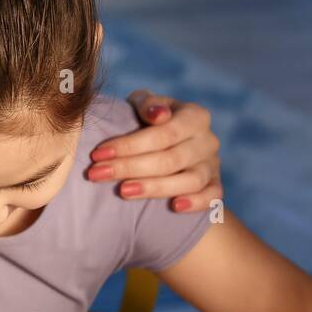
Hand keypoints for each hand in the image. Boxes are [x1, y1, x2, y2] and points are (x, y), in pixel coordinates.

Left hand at [87, 89, 221, 212]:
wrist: (173, 139)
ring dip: (154, 188)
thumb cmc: (150, 118)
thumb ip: (147, 104)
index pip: (162, 134)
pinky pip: (212, 197)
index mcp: (195, 116)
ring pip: (190, 181)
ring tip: (123, 191)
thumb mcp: (145, 104)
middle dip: (129, 168)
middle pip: (170, 159)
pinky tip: (174, 207)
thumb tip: (157, 115)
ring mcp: (212, 165)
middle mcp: (208, 140)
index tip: (97, 154)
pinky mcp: (214, 185)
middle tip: (97, 174)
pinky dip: (196, 203)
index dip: (129, 145)